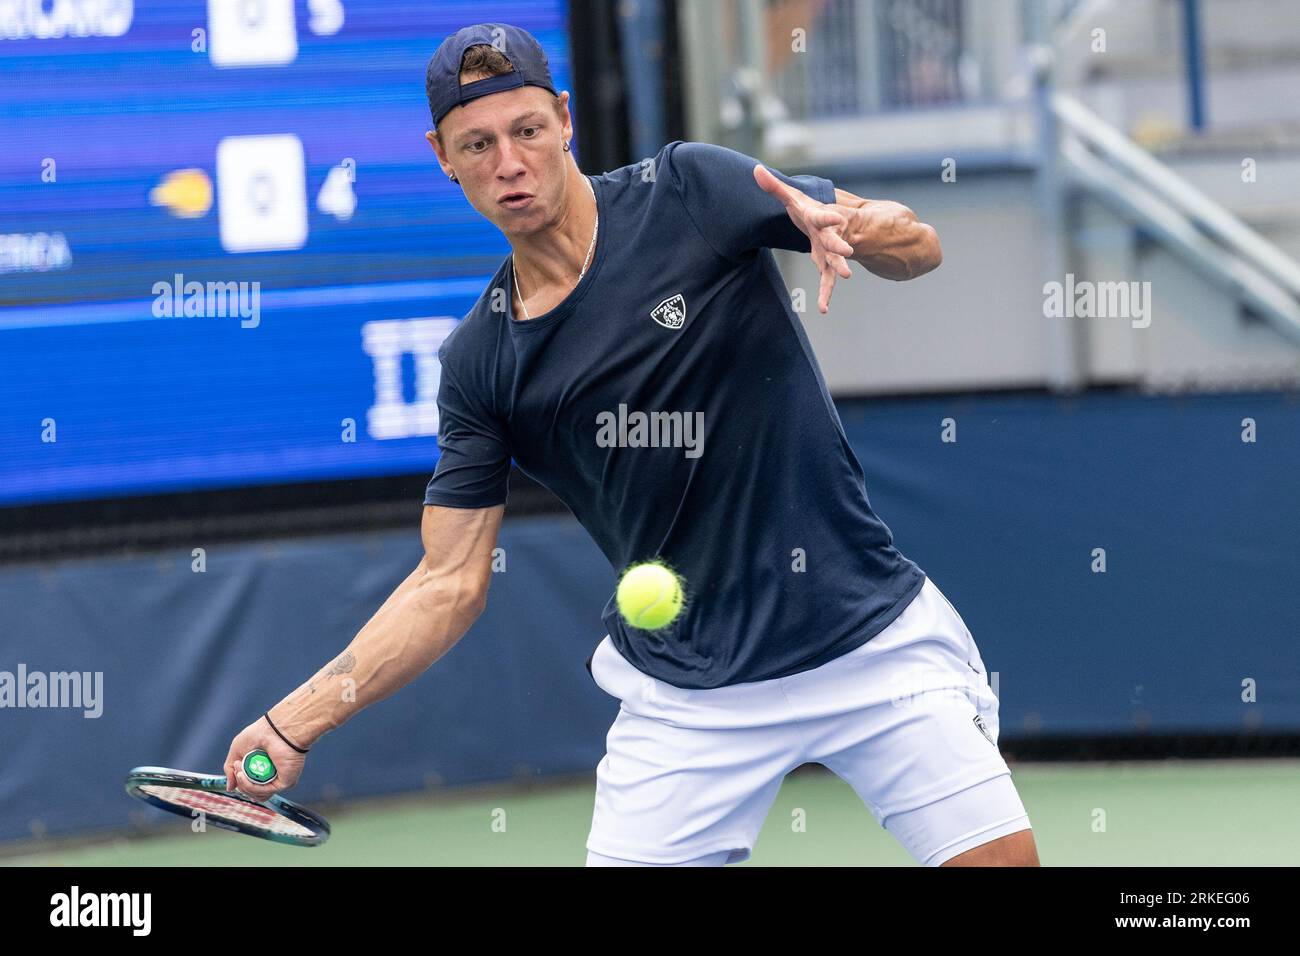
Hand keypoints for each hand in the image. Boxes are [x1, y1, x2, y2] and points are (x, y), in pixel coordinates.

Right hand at [223, 715, 306, 802]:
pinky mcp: (285, 782)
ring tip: (240, 770)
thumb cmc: (259, 735)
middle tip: (238, 765)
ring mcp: (279, 780)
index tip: (236, 765)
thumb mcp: (237, 752)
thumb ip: (231, 770)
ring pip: (258, 796)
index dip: (240, 781)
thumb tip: (231, 788)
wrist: (275, 729)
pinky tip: (242, 775)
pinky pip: (264, 792)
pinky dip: (250, 786)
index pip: (250, 786)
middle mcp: (273, 777)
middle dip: (241, 783)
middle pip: (253, 793)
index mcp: (264, 770)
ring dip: (244, 786)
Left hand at [753, 164, 854, 312]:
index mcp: (817, 218)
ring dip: (838, 270)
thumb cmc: (804, 208)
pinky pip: (826, 280)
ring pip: (834, 262)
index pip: (823, 216)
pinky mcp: (825, 264)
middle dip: (839, 247)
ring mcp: (828, 251)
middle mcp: (826, 235)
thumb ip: (774, 186)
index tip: (839, 218)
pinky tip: (823, 309)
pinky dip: (825, 294)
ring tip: (845, 278)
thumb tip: (755, 169)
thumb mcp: (790, 198)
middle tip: (847, 252)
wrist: (820, 220)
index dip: (829, 217)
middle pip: (833, 241)